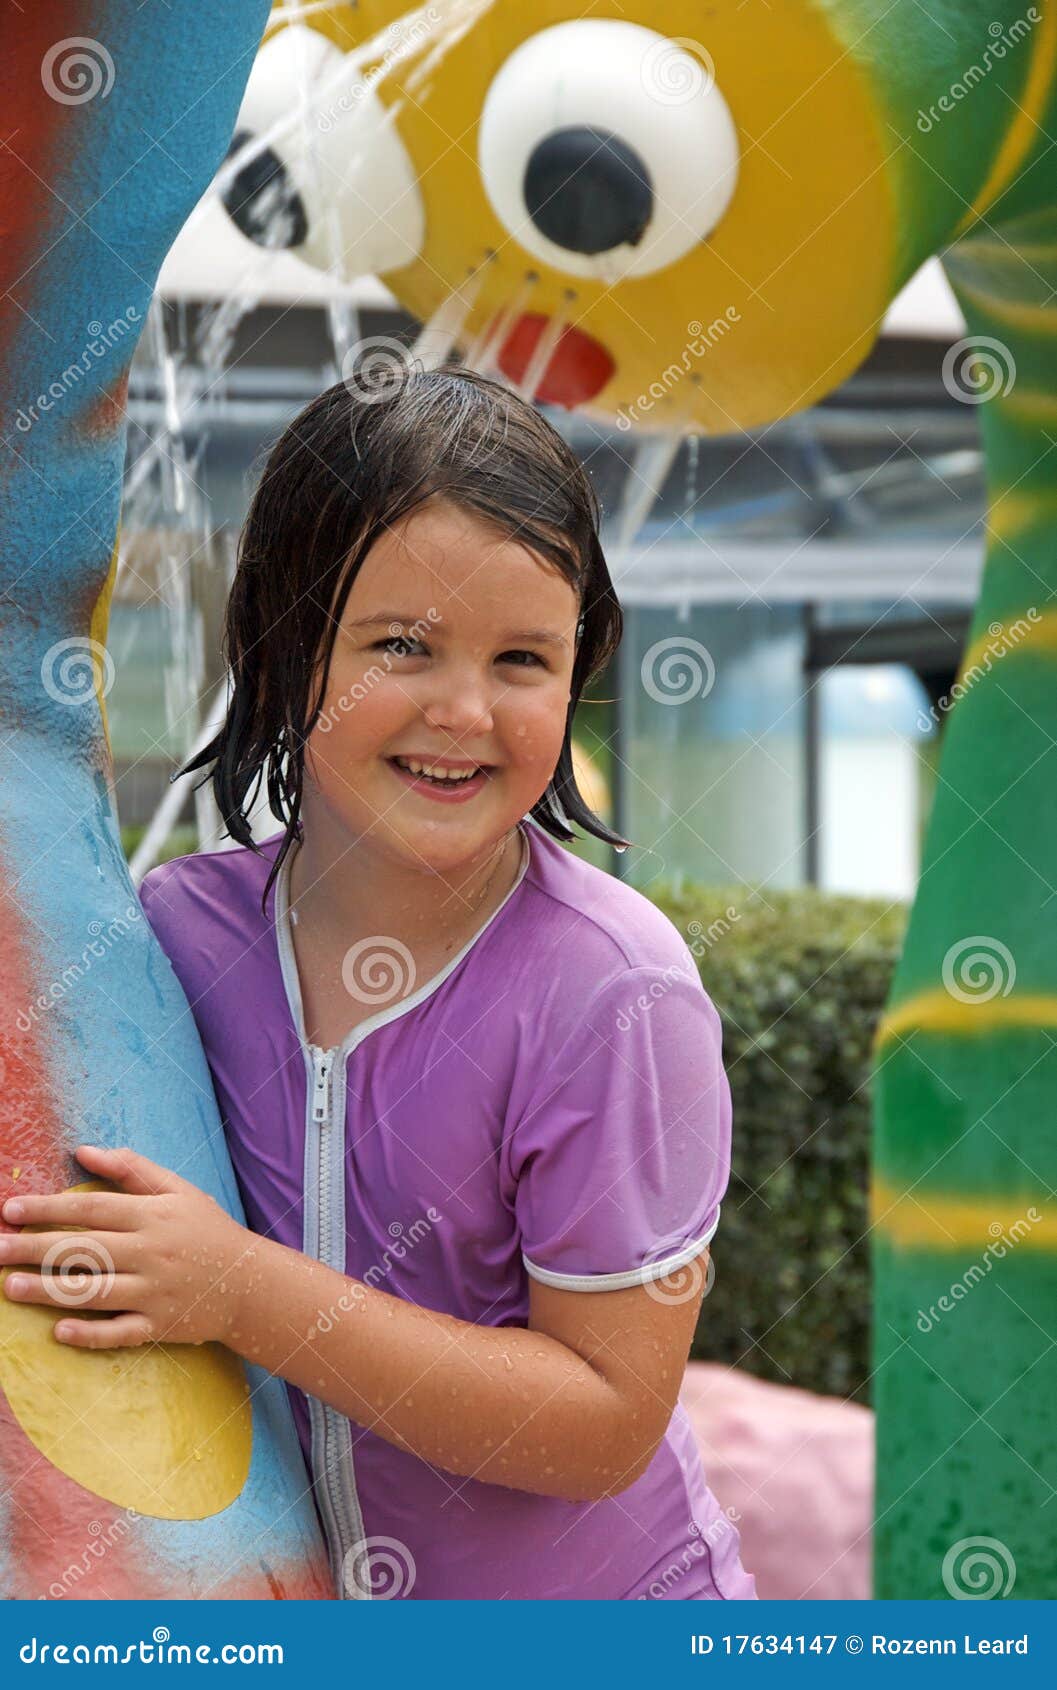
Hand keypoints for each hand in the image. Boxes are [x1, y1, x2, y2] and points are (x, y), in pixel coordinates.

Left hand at [0, 1145, 253, 1349]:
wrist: (250, 1282)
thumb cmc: (207, 1230)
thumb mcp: (177, 1189)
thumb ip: (131, 1170)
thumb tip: (83, 1151)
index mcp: (152, 1216)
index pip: (91, 1209)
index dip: (48, 1208)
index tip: (11, 1210)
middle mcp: (151, 1252)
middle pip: (84, 1250)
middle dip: (34, 1248)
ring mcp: (155, 1292)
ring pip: (94, 1292)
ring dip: (49, 1291)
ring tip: (11, 1287)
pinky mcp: (160, 1326)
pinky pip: (120, 1333)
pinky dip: (90, 1334)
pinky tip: (59, 1331)